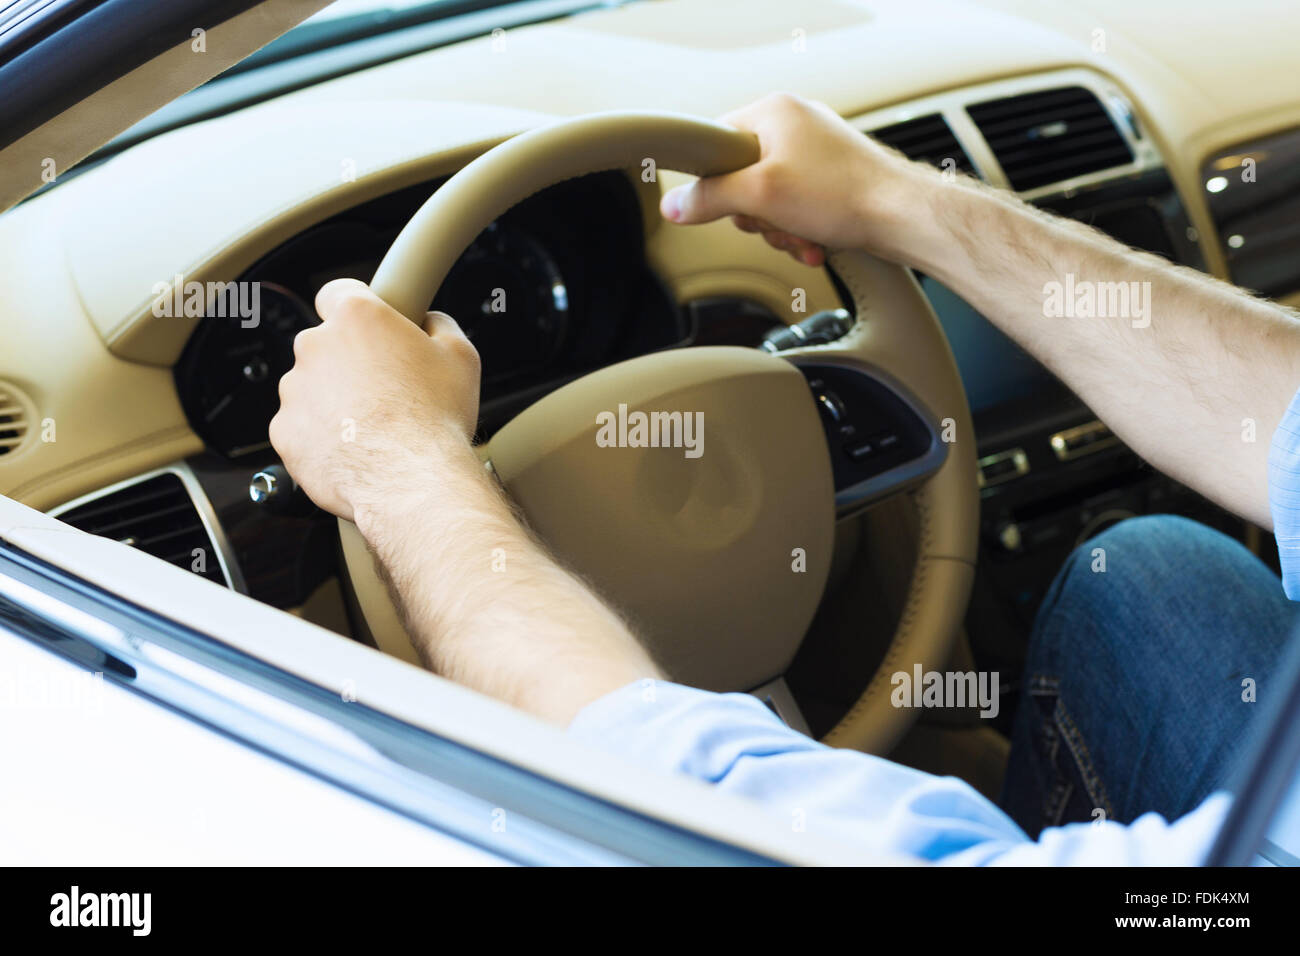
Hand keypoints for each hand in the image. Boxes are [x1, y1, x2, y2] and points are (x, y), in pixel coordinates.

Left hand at [268, 278, 480, 522]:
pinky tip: (354, 449)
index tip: (369, 328)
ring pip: (311, 387)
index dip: (356, 309)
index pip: (338, 292)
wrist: (411, 481)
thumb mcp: (461, 357)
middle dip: (349, 363)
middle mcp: (316, 346)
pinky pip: (300, 427)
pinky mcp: (284, 431)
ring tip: (372, 428)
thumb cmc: (436, 419)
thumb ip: (440, 325)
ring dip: (334, 401)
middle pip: (326, 344)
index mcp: (357, 318)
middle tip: (384, 389)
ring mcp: (294, 390)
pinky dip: (320, 436)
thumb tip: (431, 322)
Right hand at [660, 92, 930, 265]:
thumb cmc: (844, 194)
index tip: (722, 206)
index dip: (714, 183)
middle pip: (741, 179)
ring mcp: (815, 152)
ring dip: (780, 230)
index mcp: (773, 111)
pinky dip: (801, 231)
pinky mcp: (832, 179)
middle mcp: (794, 124)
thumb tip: (674, 205)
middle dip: (756, 216)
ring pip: (770, 201)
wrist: (903, 217)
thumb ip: (709, 197)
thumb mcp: (760, 196)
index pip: (714, 143)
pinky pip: (796, 208)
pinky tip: (815, 243)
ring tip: (803, 235)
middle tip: (774, 222)